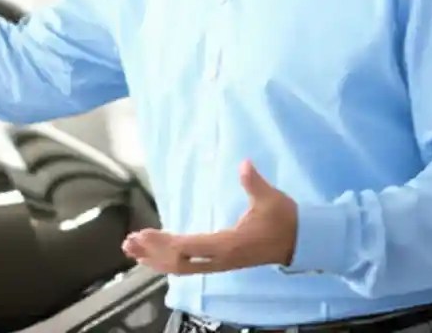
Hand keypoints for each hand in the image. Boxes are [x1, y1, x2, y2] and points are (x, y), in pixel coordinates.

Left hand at [122, 160, 296, 274]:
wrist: (302, 241)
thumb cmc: (284, 218)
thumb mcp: (270, 198)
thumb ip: (254, 182)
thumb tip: (244, 163)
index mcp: (230, 244)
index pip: (190, 247)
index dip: (165, 243)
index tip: (144, 234)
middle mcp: (221, 259)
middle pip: (179, 262)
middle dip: (153, 253)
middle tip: (129, 242)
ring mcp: (220, 264)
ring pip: (182, 268)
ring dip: (156, 260)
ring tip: (131, 250)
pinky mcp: (220, 264)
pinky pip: (188, 267)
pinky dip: (167, 262)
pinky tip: (152, 258)